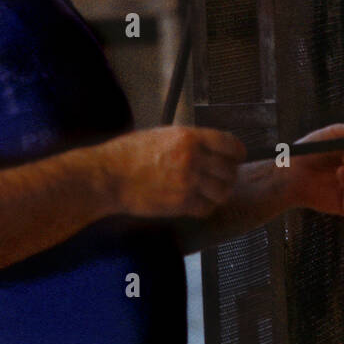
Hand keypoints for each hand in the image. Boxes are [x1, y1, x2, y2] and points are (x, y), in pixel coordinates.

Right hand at [103, 126, 245, 218]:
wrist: (107, 177)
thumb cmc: (127, 154)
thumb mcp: (161, 135)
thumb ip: (188, 140)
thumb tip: (210, 147)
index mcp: (189, 137)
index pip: (230, 144)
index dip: (237, 152)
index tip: (237, 157)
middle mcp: (192, 158)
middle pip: (229, 170)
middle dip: (228, 175)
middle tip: (222, 178)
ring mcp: (187, 181)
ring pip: (222, 191)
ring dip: (220, 193)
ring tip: (212, 193)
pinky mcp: (180, 203)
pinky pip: (207, 208)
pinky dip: (205, 207)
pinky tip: (198, 204)